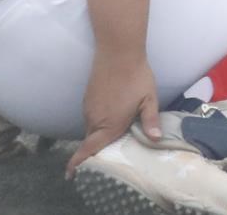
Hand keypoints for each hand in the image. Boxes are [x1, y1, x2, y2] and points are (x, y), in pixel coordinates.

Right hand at [67, 51, 159, 174]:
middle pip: (91, 142)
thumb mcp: (149, 99)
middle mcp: (94, 119)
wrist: (118, 52)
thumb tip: (155, 139)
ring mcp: (89, 108)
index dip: (78, 164)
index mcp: (108, 124)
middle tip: (109, 159)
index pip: (89, 150)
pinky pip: (91, 118)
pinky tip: (113, 118)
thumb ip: (150, 121)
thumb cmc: (137, 77)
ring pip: (91, 129)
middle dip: (96, 152)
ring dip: (99, 136)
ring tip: (115, 139)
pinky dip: (99, 123)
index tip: (71, 175)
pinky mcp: (88, 99)